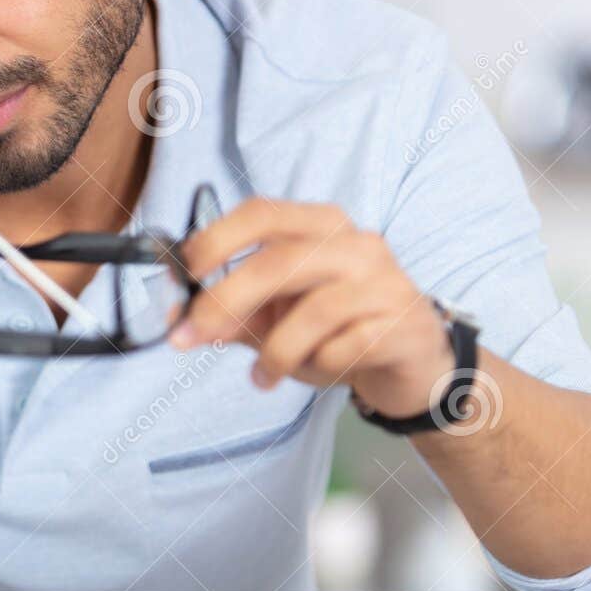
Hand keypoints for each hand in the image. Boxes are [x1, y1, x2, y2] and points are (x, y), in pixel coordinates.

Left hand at [170, 199, 451, 416]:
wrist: (413, 363)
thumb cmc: (339, 330)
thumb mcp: (278, 318)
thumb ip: (231, 314)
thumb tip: (176, 317)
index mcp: (320, 227)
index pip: (262, 214)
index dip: (216, 240)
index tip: (184, 273)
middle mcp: (355, 244)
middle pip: (279, 261)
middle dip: (227, 300)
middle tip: (191, 336)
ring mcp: (384, 282)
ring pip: (314, 311)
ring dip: (276, 351)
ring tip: (263, 376)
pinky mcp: (403, 324)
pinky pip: (347, 346)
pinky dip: (321, 364)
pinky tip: (320, 370)